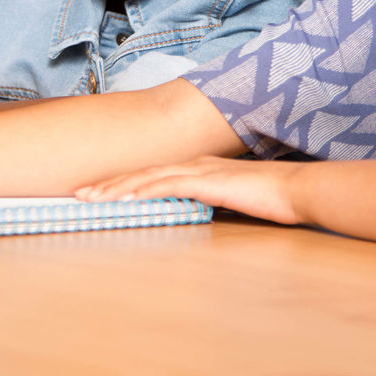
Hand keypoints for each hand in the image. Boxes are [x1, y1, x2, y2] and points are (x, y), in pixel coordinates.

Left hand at [75, 156, 305, 224]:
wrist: (295, 189)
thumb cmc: (268, 197)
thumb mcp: (230, 199)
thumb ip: (208, 200)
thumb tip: (190, 210)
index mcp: (196, 168)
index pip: (150, 175)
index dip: (122, 183)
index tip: (98, 192)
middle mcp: (192, 164)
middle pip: (140, 173)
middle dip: (108, 184)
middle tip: (80, 194)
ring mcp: (198, 171)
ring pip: (147, 178)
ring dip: (116, 188)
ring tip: (91, 198)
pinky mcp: (206, 182)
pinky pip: (167, 185)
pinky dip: (143, 191)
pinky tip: (125, 199)